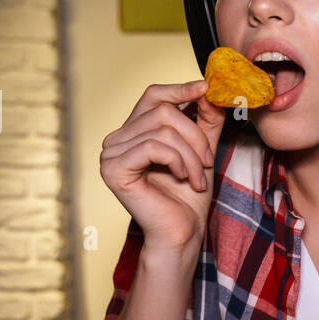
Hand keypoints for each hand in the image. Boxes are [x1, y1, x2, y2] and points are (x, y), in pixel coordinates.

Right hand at [100, 80, 226, 255]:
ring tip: (197, 177)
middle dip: (194, 136)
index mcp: (133, 132)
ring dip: (190, 155)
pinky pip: (152, 146)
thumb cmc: (188, 196)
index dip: (179, 88)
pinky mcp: (113, 169)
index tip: (206, 88)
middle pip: (162, 110)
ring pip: (162, 129)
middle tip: (208, 162)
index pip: (153, 95)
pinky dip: (176, 161)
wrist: (182, 232)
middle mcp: (116, 139)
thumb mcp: (202, 150)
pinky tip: (181, 178)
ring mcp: (110, 154)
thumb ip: (206, 120)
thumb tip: (208, 89)